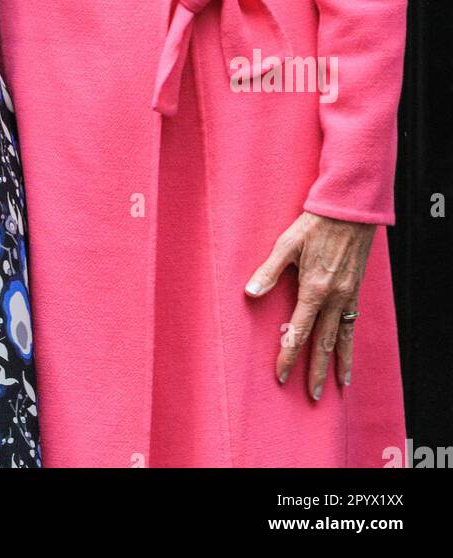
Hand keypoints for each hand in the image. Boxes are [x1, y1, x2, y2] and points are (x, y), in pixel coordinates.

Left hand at [244, 211, 376, 400]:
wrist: (349, 211)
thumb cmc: (314, 224)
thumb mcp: (287, 244)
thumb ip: (269, 271)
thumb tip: (250, 293)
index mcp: (313, 289)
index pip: (298, 331)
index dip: (289, 355)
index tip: (281, 375)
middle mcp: (333, 298)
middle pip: (323, 343)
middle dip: (316, 370)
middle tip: (312, 395)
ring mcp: (347, 295)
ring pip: (342, 338)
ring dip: (339, 363)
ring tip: (339, 386)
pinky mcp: (356, 290)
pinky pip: (353, 323)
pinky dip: (351, 342)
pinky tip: (348, 352)